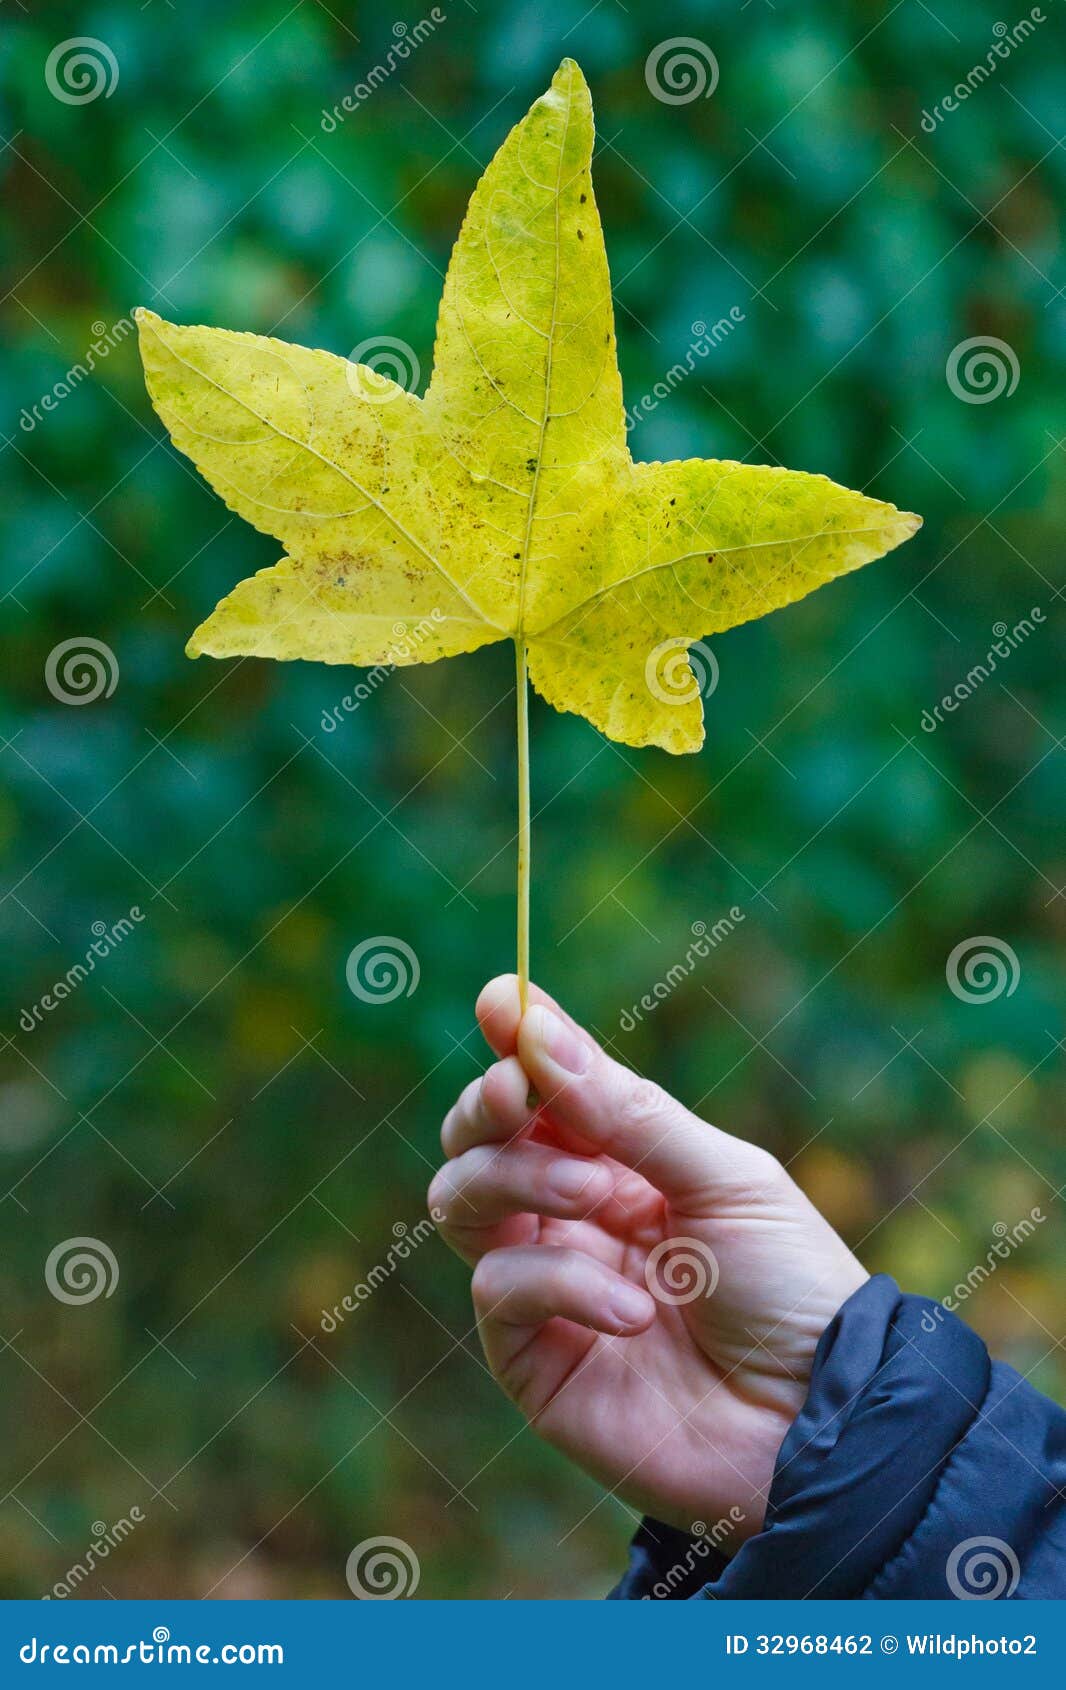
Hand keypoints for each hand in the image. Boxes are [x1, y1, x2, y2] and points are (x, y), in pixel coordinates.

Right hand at [429, 976, 866, 1541]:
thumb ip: (627, 1111)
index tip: (503, 1005)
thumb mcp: (723, 1177)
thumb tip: (533, 1026)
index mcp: (625, 1165)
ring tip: (596, 1199)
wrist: (822, 1420)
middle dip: (487, 1108)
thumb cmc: (791, 1289)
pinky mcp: (532, 1361)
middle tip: (516, 1095)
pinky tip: (632, 1311)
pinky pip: (499, 1290)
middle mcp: (574, 1219)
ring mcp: (548, 1288)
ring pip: (463, 1203)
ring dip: (519, 1182)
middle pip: (480, 1142)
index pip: (545, 1092)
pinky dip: (563, 1284)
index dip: (518, 1046)